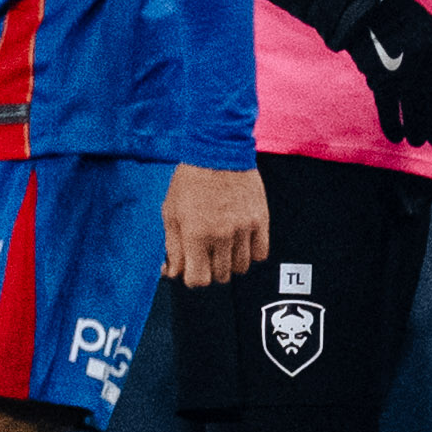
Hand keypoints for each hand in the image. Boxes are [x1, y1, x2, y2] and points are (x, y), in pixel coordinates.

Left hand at [167, 165, 271, 286]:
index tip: (191, 269)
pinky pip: (261, 253)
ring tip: (223, 248)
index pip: (198, 280)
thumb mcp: (170, 213)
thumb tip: (173, 272)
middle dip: (210, 270)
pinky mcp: (260, 220)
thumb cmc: (190, 180)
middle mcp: (221, 235)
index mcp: (195, 234)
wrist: (218, 151)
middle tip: (205, 255)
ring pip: (241, 267)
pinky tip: (240, 243)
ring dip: (230, 263)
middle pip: (220, 276)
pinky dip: (251, 254)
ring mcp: (244, 228)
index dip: (192, 278)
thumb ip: (173, 246)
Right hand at [343, 0, 431, 147]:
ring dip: (416, 131)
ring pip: (414, 115)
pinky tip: (396, 137)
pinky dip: (393, 127)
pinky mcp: (381, 83)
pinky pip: (389, 112)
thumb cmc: (401, 18)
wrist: (371, 9)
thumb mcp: (429, 32)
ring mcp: (404, 78)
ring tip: (417, 140)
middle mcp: (427, 70)